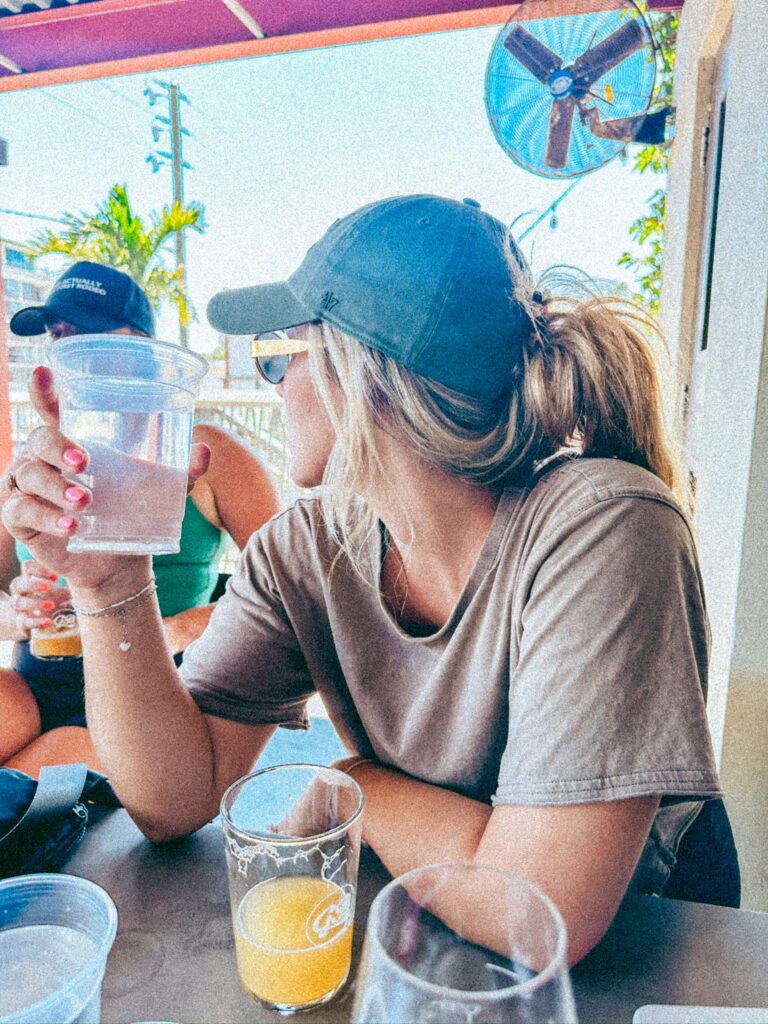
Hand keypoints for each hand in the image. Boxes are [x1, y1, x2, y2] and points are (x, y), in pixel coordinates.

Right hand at [1, 367, 210, 589]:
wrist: (118, 561)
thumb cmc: (132, 513)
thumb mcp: (161, 491)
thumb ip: (183, 472)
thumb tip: (205, 450)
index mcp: (72, 441)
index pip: (52, 409)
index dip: (44, 390)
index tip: (43, 372)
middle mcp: (44, 459)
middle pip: (38, 438)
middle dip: (58, 446)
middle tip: (85, 462)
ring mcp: (28, 486)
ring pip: (29, 474)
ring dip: (56, 487)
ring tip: (85, 502)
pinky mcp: (20, 517)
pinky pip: (20, 510)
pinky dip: (45, 517)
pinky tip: (70, 526)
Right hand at [8, 560, 70, 637]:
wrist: (38, 624)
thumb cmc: (52, 601)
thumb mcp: (61, 592)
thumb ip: (71, 584)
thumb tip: (90, 576)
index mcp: (31, 580)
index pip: (27, 567)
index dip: (38, 568)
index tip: (56, 576)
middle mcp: (22, 593)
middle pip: (17, 583)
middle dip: (31, 584)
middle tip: (48, 587)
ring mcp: (20, 609)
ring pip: (17, 602)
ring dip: (34, 603)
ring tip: (51, 605)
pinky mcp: (22, 625)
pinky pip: (24, 622)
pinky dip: (36, 622)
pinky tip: (48, 622)